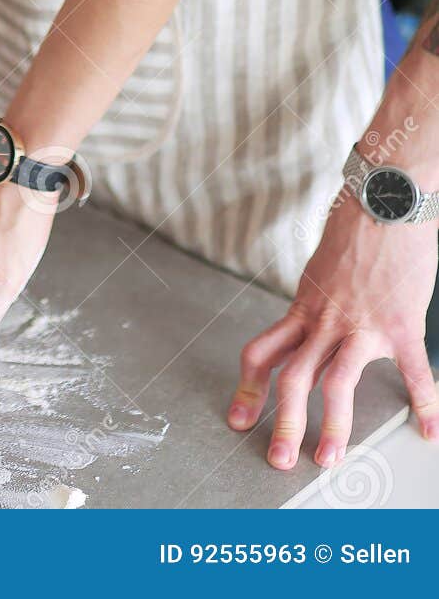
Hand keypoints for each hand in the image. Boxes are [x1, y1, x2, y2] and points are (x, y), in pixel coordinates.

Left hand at [227, 196, 438, 468]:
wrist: (384, 200)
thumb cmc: (357, 230)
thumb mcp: (322, 271)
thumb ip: (318, 306)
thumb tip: (315, 331)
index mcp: (304, 308)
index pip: (262, 352)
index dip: (247, 389)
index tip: (240, 418)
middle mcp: (326, 320)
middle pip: (293, 379)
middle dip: (283, 423)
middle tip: (278, 459)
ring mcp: (362, 325)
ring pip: (337, 384)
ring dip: (332, 427)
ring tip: (330, 458)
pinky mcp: (400, 325)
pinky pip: (412, 374)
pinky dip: (423, 405)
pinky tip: (427, 430)